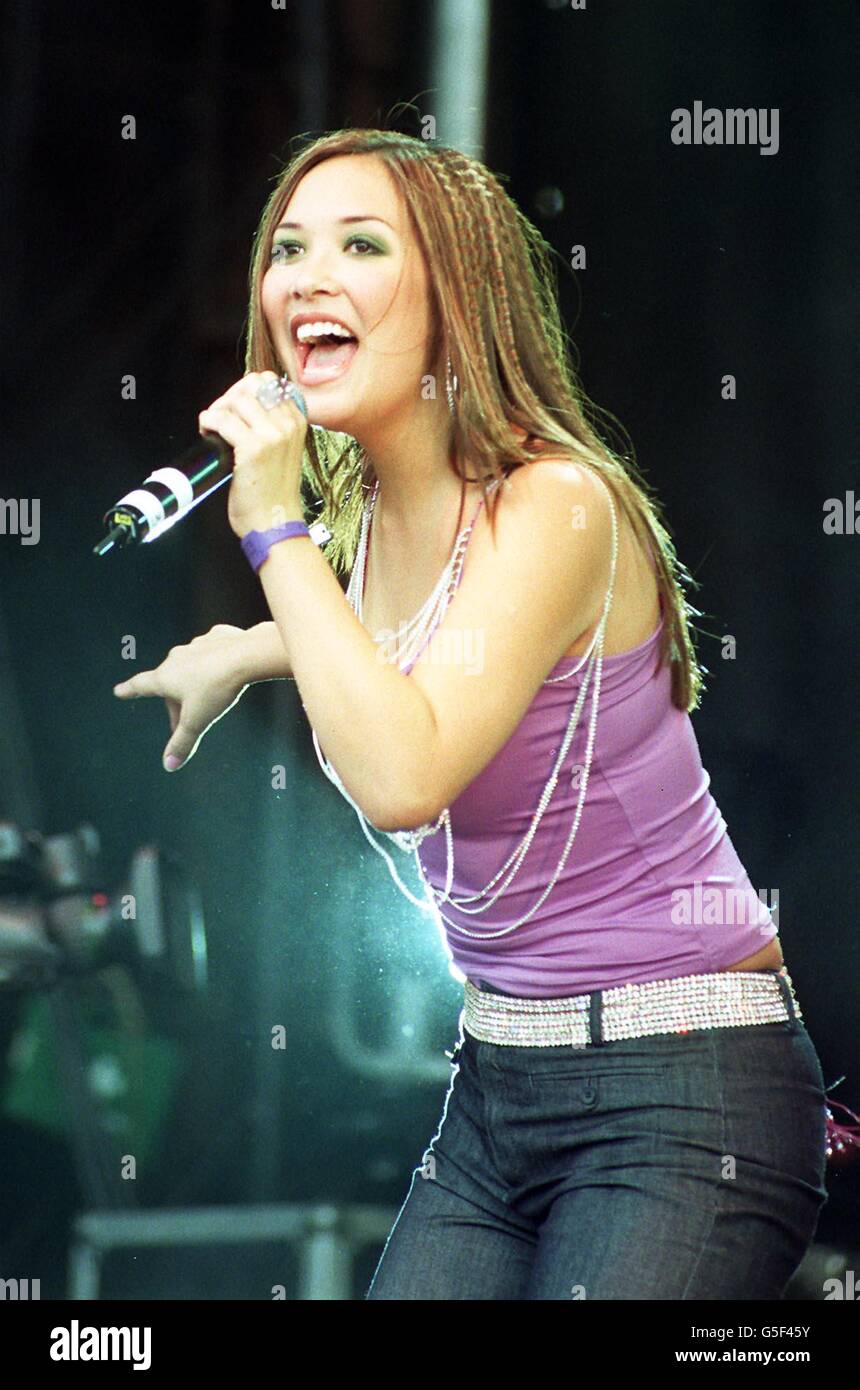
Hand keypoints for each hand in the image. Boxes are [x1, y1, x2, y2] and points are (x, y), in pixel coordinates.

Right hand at [113, 625, 250, 769]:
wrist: (247, 655)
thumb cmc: (217, 688)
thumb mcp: (198, 720)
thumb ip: (183, 743)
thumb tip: (169, 765)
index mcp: (166, 676)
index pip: (141, 685)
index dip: (129, 690)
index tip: (119, 690)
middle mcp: (176, 658)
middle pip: (171, 685)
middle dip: (176, 704)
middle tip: (186, 723)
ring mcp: (197, 645)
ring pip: (191, 668)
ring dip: (196, 682)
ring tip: (210, 695)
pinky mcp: (217, 637)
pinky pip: (212, 653)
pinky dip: (215, 664)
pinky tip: (227, 670)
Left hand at [197, 371, 307, 538]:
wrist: (276, 523)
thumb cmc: (274, 492)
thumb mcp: (284, 450)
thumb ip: (272, 425)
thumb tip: (242, 403)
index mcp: (297, 421)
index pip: (268, 381)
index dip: (244, 390)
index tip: (234, 408)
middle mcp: (288, 424)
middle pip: (251, 385)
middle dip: (229, 397)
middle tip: (220, 417)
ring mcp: (272, 435)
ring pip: (236, 399)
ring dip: (217, 410)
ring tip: (213, 428)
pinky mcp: (253, 449)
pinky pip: (222, 419)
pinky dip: (208, 422)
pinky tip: (208, 434)